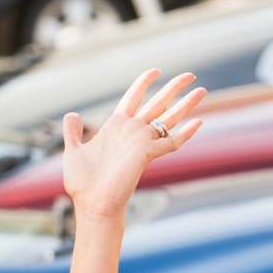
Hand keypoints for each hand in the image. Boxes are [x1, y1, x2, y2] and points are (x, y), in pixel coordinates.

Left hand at [62, 68, 206, 219]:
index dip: (143, 83)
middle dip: (174, 88)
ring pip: (169, 119)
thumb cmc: (82, 183)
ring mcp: (141, 142)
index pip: (133, 98)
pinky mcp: (148, 155)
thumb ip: (73, 132)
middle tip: (191, 75)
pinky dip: (186, 133)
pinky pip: (172, 142)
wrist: (92, 202)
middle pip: (157, 104)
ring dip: (186, 104)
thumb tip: (71, 115)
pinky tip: (199, 122)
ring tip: (202, 90)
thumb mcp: (73, 151)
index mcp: (115, 127)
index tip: (155, 70)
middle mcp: (132, 131)